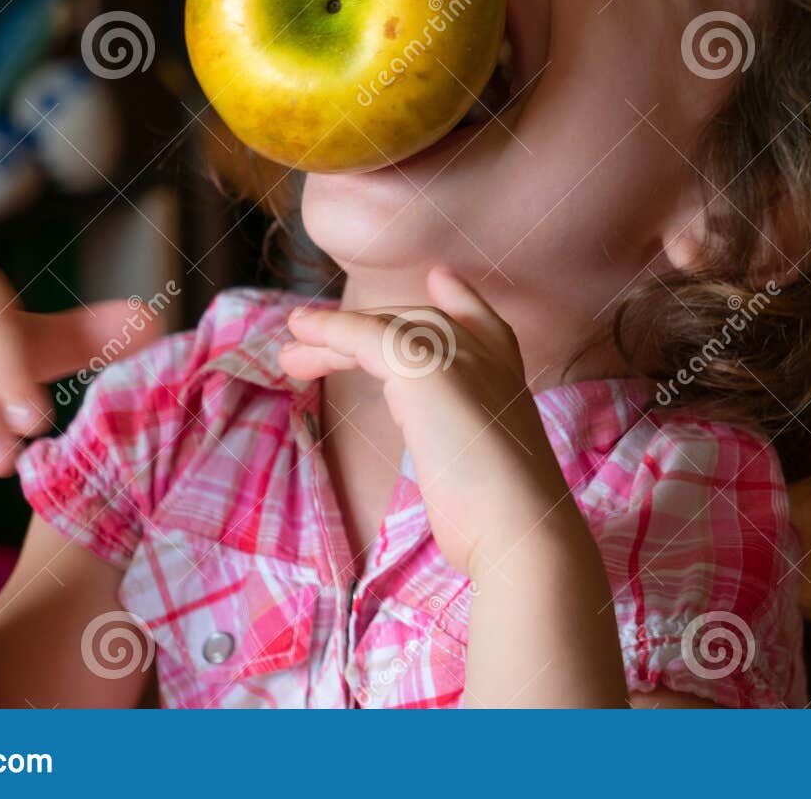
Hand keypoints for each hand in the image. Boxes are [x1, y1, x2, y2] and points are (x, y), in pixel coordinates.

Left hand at [279, 266, 582, 578]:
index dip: (462, 300)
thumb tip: (453, 464)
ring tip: (291, 352)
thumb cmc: (501, 520)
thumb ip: (467, 449)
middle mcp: (489, 359)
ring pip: (387, 328)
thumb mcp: (488, 474)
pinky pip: (364, 337)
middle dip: (368, 329)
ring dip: (332, 335)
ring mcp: (459, 357)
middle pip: (421, 322)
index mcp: (509, 381)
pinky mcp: (423, 369)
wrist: (520, 529)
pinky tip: (299, 336)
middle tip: (314, 341)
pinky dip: (329, 332)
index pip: (486, 323)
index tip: (441, 281)